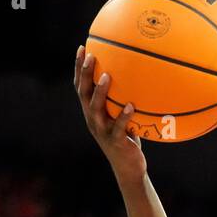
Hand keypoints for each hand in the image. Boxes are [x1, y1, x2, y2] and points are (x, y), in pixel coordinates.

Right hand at [74, 45, 146, 185]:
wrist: (129, 168)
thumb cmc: (128, 140)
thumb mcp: (123, 118)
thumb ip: (124, 101)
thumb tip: (138, 79)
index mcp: (92, 112)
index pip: (81, 86)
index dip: (78, 68)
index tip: (82, 48)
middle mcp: (93, 120)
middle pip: (83, 93)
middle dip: (84, 73)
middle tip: (90, 55)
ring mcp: (102, 131)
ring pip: (96, 109)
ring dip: (100, 92)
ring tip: (107, 76)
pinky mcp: (115, 142)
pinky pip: (119, 127)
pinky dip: (124, 116)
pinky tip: (131, 105)